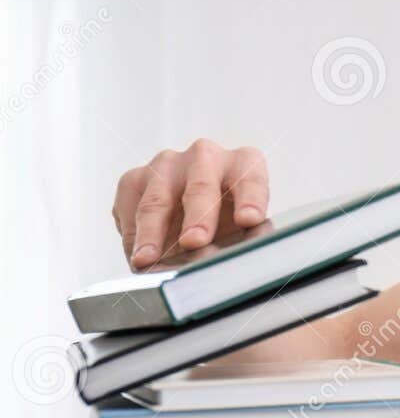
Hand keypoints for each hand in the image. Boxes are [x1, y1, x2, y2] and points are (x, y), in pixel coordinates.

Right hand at [113, 139, 269, 267]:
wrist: (193, 215)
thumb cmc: (228, 219)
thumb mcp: (242, 225)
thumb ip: (241, 236)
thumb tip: (226, 261)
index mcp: (244, 163)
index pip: (250, 179)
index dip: (250, 200)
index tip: (249, 220)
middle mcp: (205, 156)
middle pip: (201, 186)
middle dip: (198, 217)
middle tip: (195, 242)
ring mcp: (167, 164)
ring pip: (158, 200)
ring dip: (152, 232)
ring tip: (147, 259)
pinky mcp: (136, 177)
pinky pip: (130, 206)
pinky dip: (132, 235)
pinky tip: (136, 255)